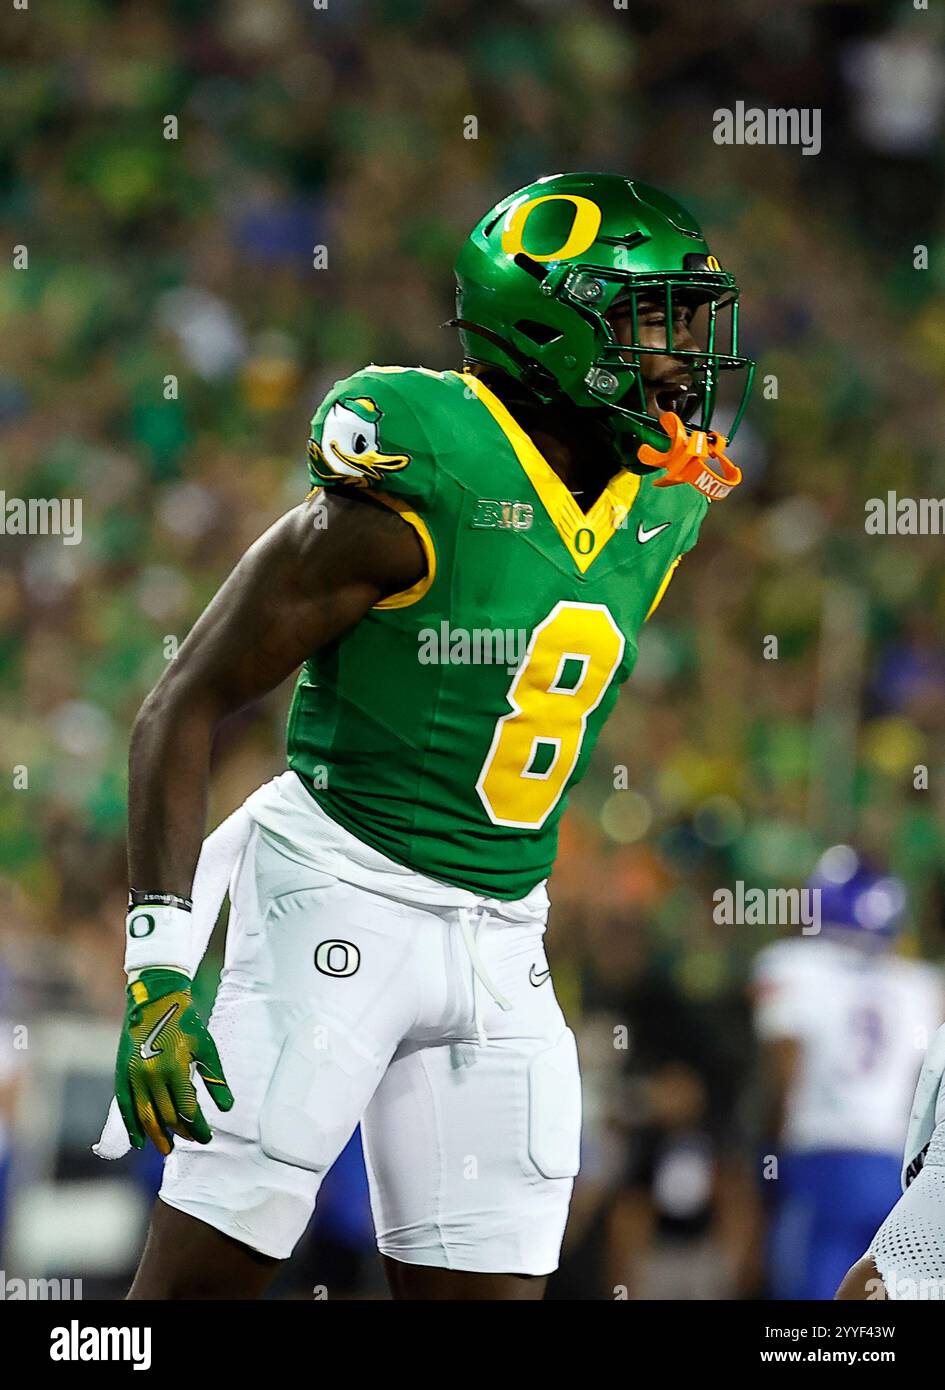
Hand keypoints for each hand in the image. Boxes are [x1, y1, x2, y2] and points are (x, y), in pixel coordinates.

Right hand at [115, 967, 233, 1155]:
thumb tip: (227, 1108)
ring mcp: (133, 1075)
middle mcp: (151, 1075)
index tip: (207, 1136)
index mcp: (175, 1068)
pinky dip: (131, 1126)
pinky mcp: (121, 1072)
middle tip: (193, 1141)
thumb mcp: (206, 1047)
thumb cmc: (186, 1022)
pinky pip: (125, 1106)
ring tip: (167, 1150)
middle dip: (181, 1133)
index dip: (197, 1128)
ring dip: (156, 1136)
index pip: (187, 1111)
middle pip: (167, 1116)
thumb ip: (215, 1079)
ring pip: (145, 1116)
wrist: (156, 998)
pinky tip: (138, 1142)